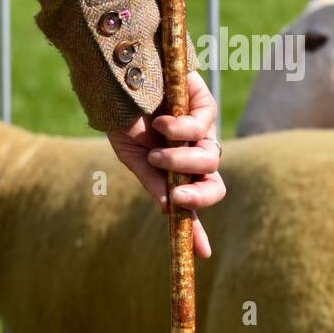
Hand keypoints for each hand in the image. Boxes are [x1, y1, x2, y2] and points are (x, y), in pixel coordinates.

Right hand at [107, 71, 224, 258]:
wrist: (118, 78)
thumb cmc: (125, 118)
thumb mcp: (134, 157)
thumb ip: (154, 182)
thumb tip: (169, 210)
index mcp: (176, 171)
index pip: (193, 203)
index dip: (198, 230)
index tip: (202, 254)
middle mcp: (193, 153)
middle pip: (214, 186)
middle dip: (199, 196)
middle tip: (181, 198)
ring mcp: (202, 130)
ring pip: (208, 160)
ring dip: (180, 162)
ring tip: (157, 152)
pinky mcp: (205, 104)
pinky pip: (202, 128)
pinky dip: (179, 130)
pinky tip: (162, 121)